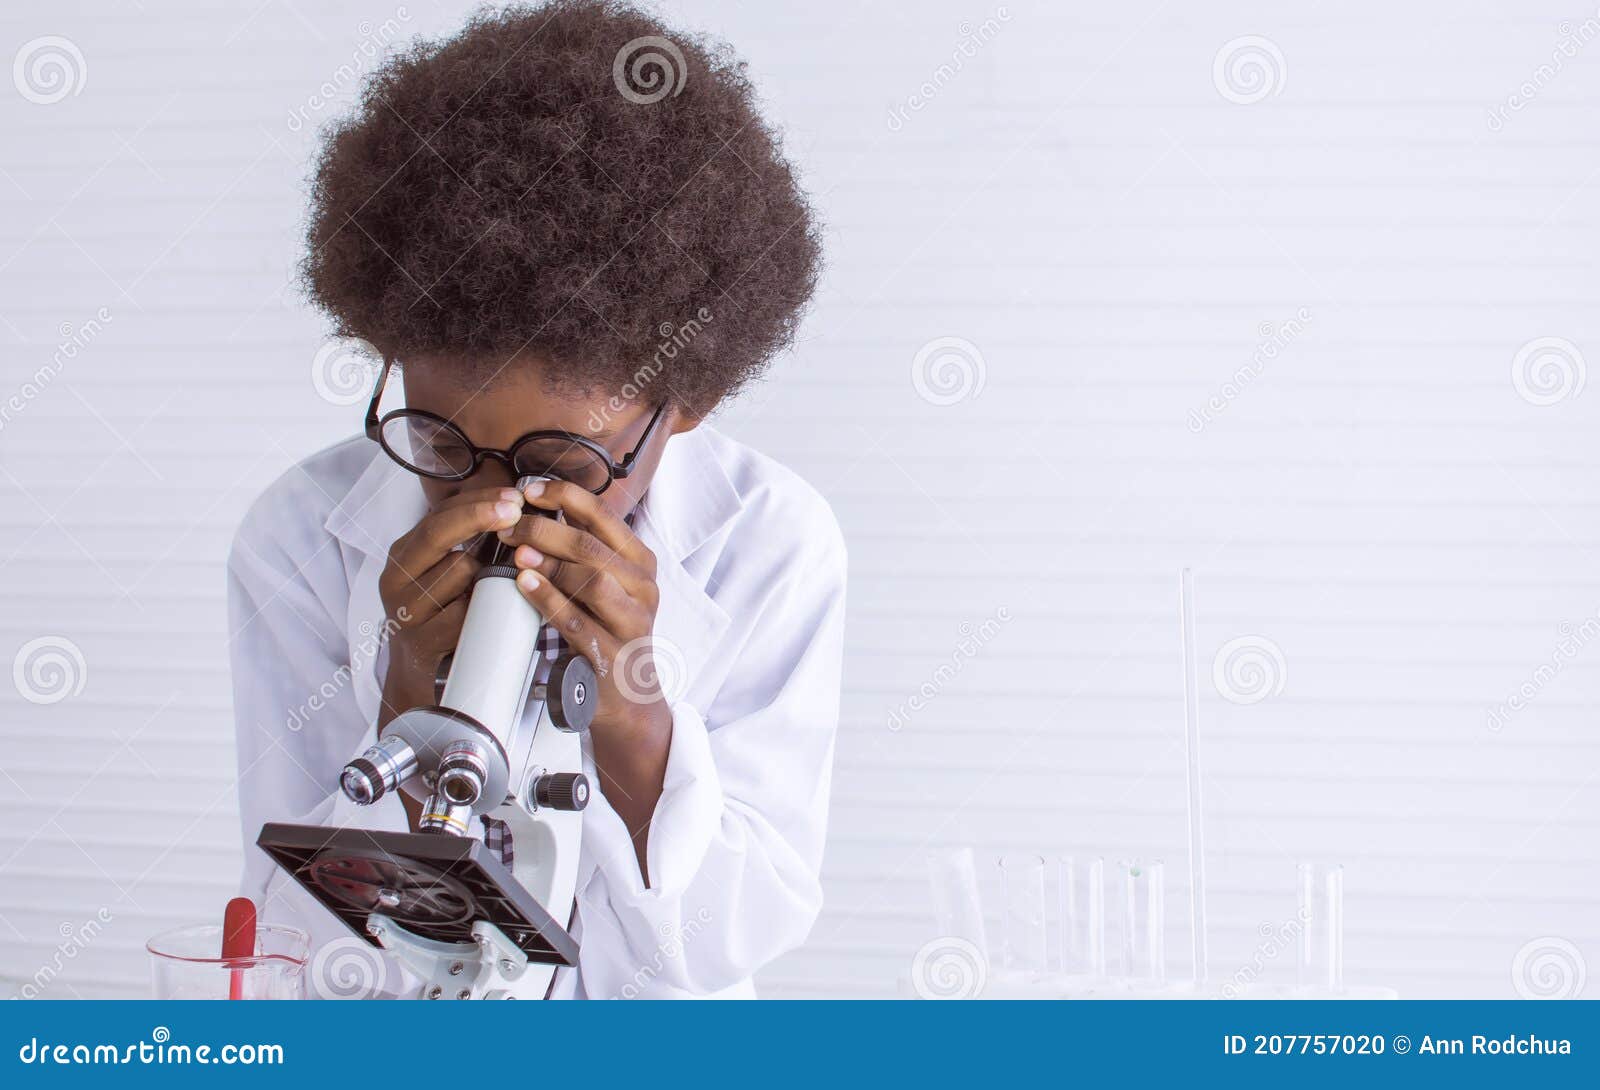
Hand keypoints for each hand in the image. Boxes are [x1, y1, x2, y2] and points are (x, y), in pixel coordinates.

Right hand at [376, 485, 524, 719]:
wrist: (423, 673)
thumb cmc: (444, 615)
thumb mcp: (444, 573)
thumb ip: (466, 542)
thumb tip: (512, 506)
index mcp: (404, 555)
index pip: (439, 515)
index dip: (476, 501)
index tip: (512, 496)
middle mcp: (396, 577)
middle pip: (438, 533)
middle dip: (479, 516)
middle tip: (513, 510)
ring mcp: (405, 609)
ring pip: (458, 572)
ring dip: (484, 575)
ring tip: (488, 591)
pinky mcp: (420, 640)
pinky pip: (463, 613)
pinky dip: (480, 611)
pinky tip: (482, 616)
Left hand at [496, 478, 666, 740]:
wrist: (628, 695)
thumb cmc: (607, 630)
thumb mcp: (606, 583)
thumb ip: (583, 547)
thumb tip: (539, 505)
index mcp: (641, 561)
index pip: (604, 515)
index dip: (564, 497)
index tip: (529, 491)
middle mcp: (643, 587)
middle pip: (591, 546)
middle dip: (543, 530)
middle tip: (508, 527)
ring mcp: (632, 621)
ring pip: (590, 579)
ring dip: (548, 562)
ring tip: (514, 554)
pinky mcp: (611, 652)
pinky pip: (576, 620)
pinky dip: (547, 599)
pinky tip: (524, 585)